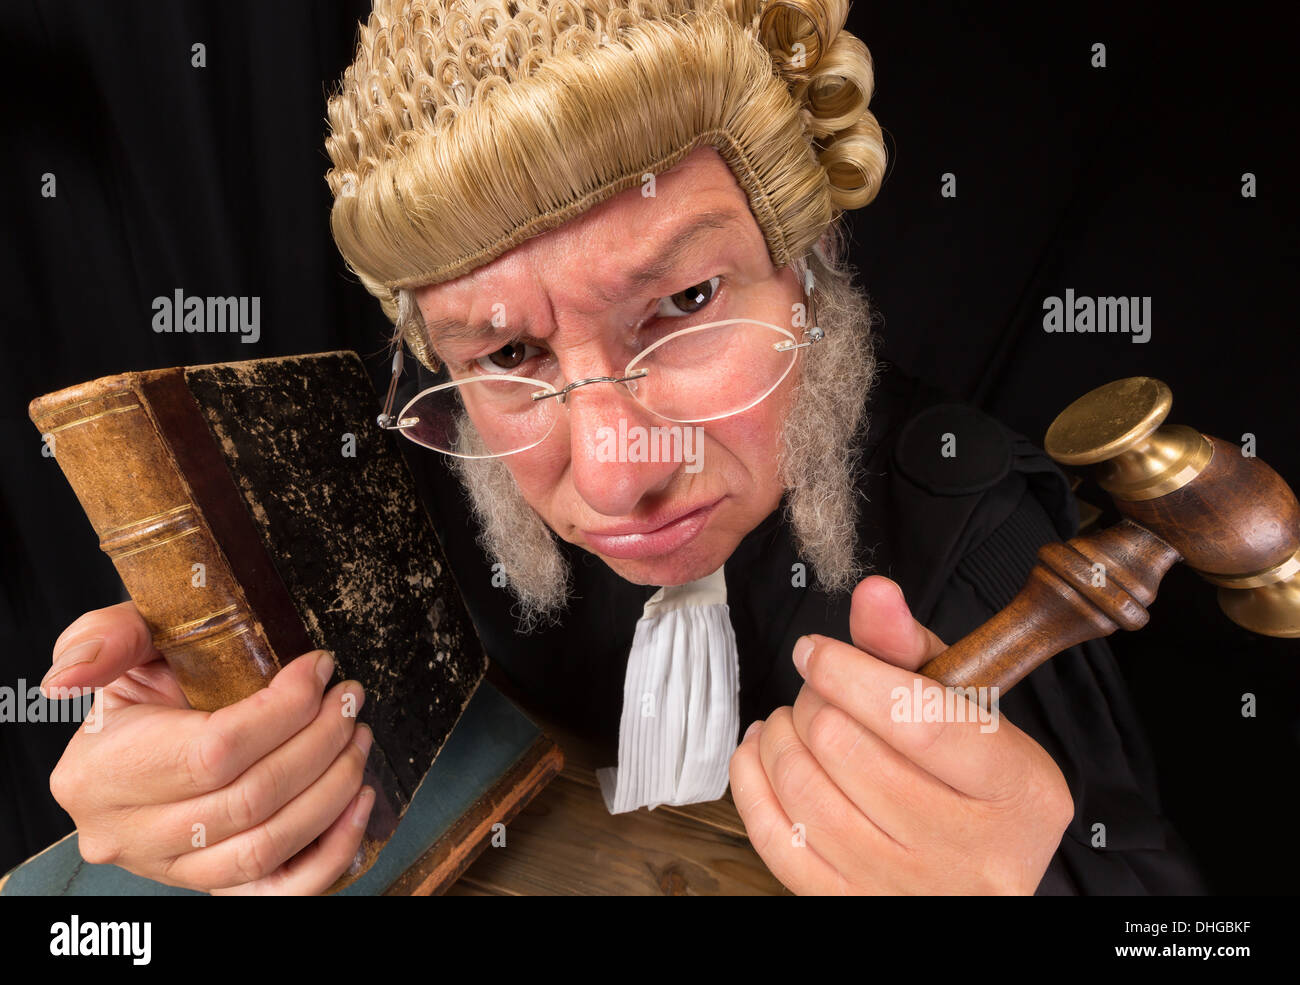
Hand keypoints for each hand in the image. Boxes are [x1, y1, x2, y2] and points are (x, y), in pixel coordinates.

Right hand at [42, 601, 375, 894]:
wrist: (139, 741)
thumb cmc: (144, 692)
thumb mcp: (125, 648)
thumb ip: (104, 639)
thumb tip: (67, 675)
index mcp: (103, 772)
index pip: (214, 751)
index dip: (283, 709)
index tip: (319, 669)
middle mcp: (131, 833)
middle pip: (250, 798)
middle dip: (320, 742)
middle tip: (349, 700)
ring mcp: (173, 868)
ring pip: (269, 845)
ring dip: (333, 788)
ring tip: (357, 737)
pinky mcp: (213, 885)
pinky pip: (282, 891)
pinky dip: (334, 850)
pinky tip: (359, 801)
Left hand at [729, 576, 1073, 893]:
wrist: (980, 874)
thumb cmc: (975, 784)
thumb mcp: (966, 708)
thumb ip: (913, 648)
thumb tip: (873, 593)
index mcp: (1014, 790)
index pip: (915, 721)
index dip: (850, 672)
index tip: (817, 651)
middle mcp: (966, 850)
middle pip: (847, 748)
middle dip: (814, 699)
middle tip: (821, 689)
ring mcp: (904, 886)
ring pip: (804, 789)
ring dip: (782, 735)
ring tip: (796, 719)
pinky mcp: (850, 904)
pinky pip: (775, 837)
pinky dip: (753, 781)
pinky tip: (765, 753)